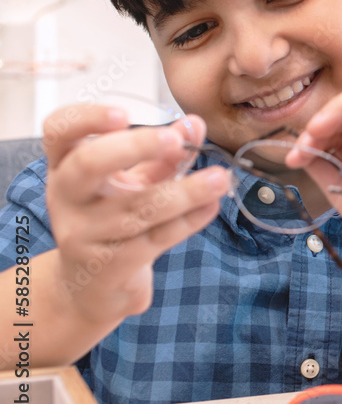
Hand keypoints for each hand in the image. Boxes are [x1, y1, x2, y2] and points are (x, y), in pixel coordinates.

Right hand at [43, 104, 229, 324]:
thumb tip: (194, 124)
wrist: (91, 289)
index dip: (86, 119)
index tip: (123, 114)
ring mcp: (83, 234)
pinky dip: (187, 221)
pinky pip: (154, 239)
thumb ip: (164, 154)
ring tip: (220, 178)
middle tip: (174, 141)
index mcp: (66, 166)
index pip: (59, 131)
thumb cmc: (112, 222)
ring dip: (184, 191)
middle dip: (135, 147)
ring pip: (136, 208)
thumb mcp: (134, 182)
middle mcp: (67, 198)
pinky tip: (211, 206)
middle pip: (88, 165)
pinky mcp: (108, 266)